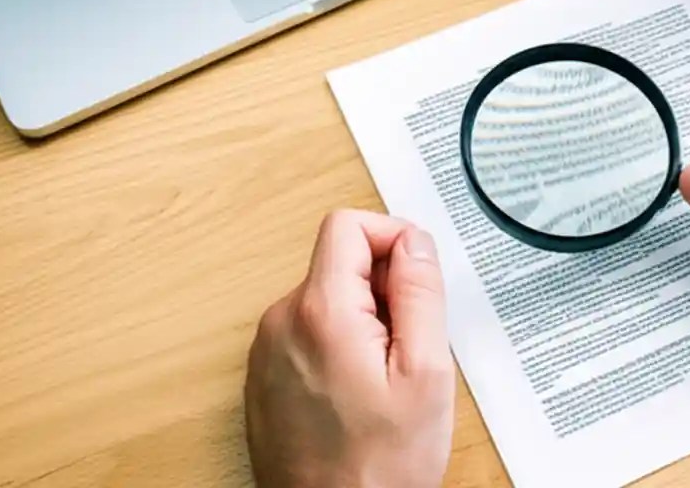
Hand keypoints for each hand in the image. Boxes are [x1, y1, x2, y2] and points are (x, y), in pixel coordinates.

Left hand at [245, 210, 453, 487]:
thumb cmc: (379, 468)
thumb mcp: (425, 372)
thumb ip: (420, 293)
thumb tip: (413, 242)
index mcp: (320, 312)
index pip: (348, 225)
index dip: (393, 237)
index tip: (418, 276)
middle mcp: (281, 323)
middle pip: (339, 262)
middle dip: (383, 289)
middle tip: (408, 348)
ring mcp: (267, 352)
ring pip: (327, 299)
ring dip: (364, 322)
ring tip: (385, 380)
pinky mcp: (265, 377)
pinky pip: (309, 334)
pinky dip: (340, 348)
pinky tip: (359, 396)